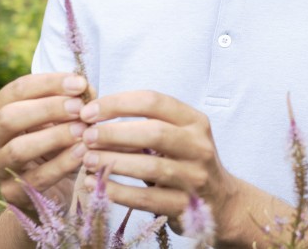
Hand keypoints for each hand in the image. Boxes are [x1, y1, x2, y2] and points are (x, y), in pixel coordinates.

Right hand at [0, 73, 93, 215]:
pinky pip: (36, 178)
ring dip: (54, 137)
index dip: (48, 84)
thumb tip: (86, 89)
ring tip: (83, 130)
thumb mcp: (59, 117)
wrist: (55, 186)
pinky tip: (83, 152)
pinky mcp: (11, 194)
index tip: (80, 84)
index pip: (16, 90)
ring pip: (18, 149)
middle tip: (79, 107)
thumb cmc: (56, 141)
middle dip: (48, 109)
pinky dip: (62, 164)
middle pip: (9, 117)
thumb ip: (70, 100)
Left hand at [78, 91, 243, 235]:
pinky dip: (118, 192)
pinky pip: (146, 199)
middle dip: (114, 133)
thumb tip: (93, 119)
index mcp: (194, 121)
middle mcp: (199, 146)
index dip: (117, 104)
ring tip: (88, 161)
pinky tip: (96, 185)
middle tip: (86, 136)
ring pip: (150, 167)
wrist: (221, 203)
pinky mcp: (186, 206)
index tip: (89, 112)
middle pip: (154, 132)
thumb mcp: (176, 136)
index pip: (153, 101)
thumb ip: (144, 125)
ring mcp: (194, 177)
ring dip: (113, 162)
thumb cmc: (186, 162)